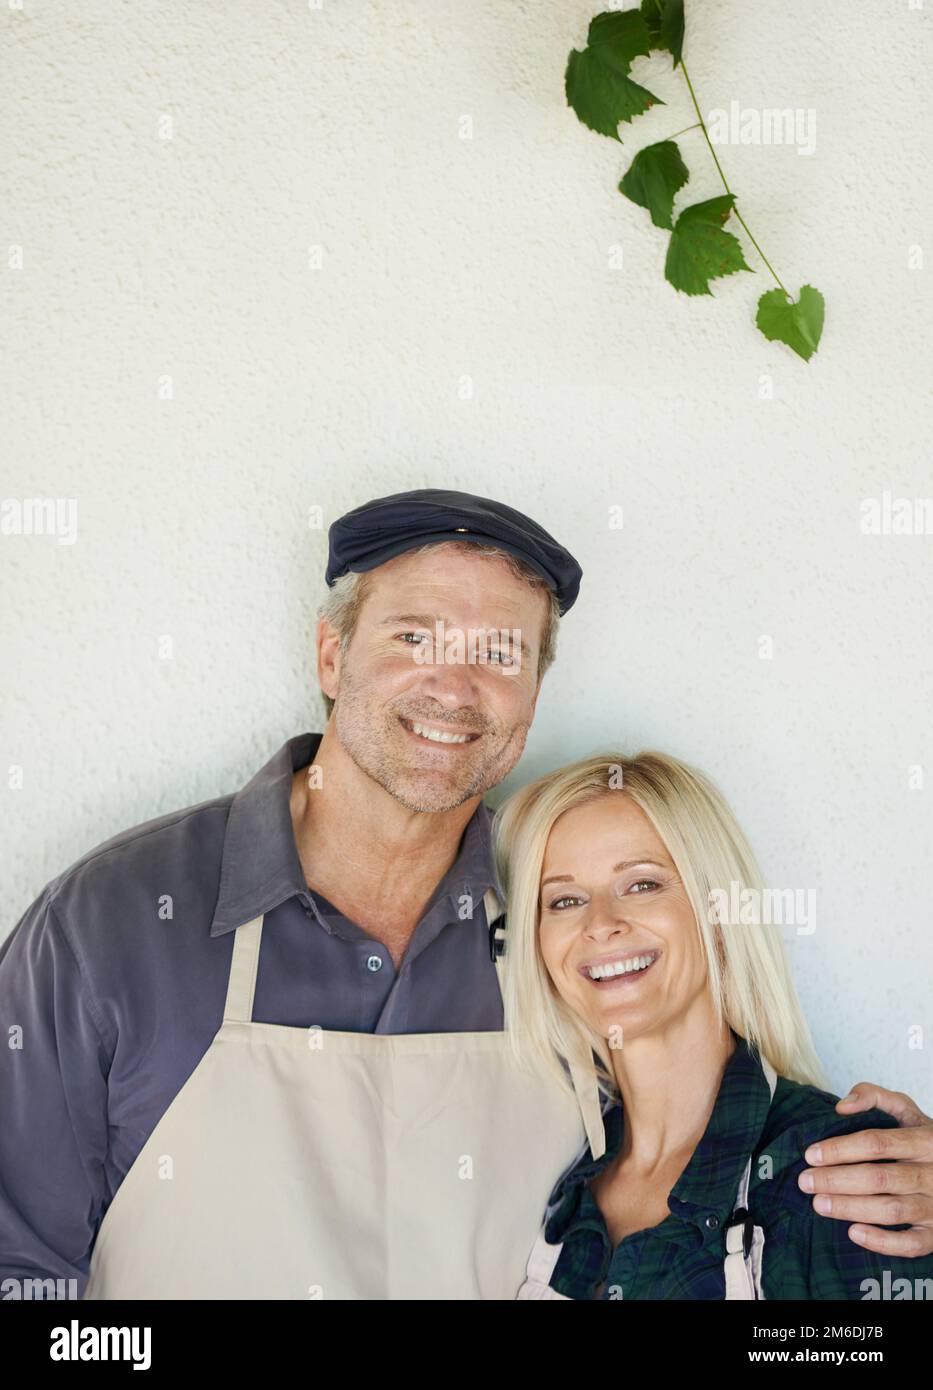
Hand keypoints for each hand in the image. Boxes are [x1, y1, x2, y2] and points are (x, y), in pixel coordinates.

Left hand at [798, 1083, 932, 1256]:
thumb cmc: (922, 1138)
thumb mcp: (905, 1110)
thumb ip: (874, 1096)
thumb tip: (842, 1107)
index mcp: (925, 1139)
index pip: (878, 1143)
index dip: (841, 1149)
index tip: (811, 1154)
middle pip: (880, 1178)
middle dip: (837, 1180)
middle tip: (806, 1182)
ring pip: (892, 1210)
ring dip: (852, 1208)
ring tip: (819, 1204)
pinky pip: (912, 1244)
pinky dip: (883, 1242)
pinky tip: (853, 1232)